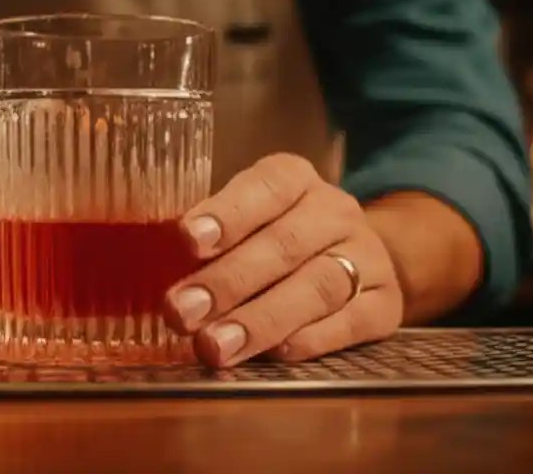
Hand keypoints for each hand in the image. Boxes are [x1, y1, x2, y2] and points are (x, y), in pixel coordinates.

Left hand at [164, 153, 402, 366]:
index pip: (266, 186)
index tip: (187, 239)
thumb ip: (207, 240)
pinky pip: (349, 322)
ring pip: (316, 286)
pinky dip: (309, 339)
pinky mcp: (386, 304)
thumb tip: (147, 270)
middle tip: (181, 312)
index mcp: (294, 179)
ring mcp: (367, 256)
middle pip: (284, 244)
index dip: (226, 213)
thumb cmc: (277, 238)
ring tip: (215, 346)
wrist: (361, 259)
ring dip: (260, 320)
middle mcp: (334, 211)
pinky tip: (274, 353)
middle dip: (227, 282)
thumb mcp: (246, 221)